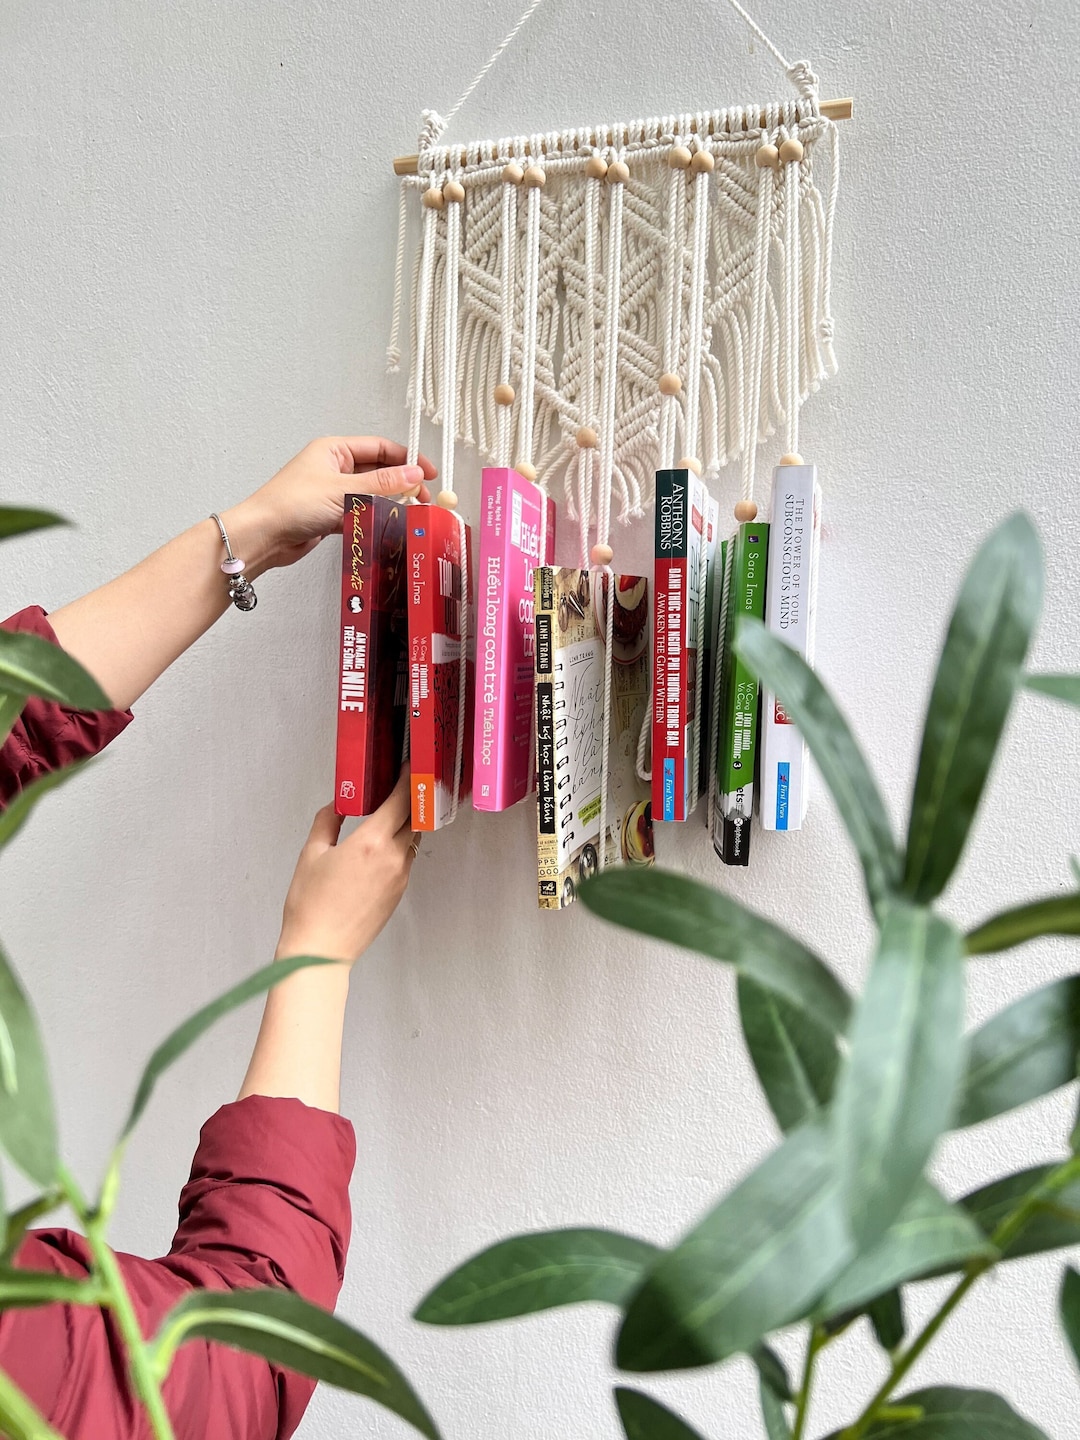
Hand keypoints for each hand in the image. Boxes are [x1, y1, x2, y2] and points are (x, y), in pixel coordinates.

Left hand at [225, 437, 437, 573]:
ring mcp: (333, 492)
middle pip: (378, 470)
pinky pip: (361, 512)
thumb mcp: (343, 490)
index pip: (380, 448)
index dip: (406, 458)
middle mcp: (334, 467)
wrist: (262, 536)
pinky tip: (389, 524)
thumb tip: (414, 473)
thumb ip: (382, 484)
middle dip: (402, 482)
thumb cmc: (291, 504)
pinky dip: (376, 517)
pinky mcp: (331, 515)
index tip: (428, 472)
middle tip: (424, 497)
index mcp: (334, 450)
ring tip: (412, 512)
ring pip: (371, 493)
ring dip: (390, 502)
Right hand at [275, 772, 417, 965]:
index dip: (410, 780)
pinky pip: (406, 860)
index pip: (402, 801)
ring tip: (394, 811)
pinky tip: (384, 844)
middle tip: (407, 783)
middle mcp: (392, 858)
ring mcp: (399, 877)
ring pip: (413, 839)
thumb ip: (327, 821)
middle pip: (415, 817)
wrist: (321, 950)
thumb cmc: (310, 906)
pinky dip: (401, 845)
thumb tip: (336, 804)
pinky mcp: (399, 893)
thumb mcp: (311, 854)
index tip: (411, 767)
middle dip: (413, 798)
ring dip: (408, 822)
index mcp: (370, 842)